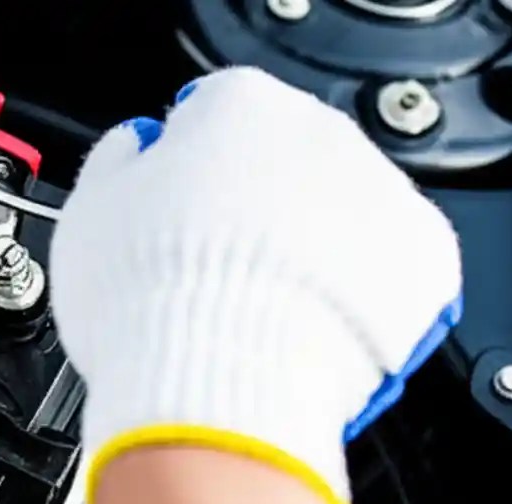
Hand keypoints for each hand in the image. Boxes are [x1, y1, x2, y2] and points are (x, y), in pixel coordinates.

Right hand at [51, 67, 462, 503]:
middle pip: (286, 159)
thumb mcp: (90, 215)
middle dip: (257, 205)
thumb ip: (118, 164)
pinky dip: (364, 290)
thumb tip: (132, 151)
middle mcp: (319, 136)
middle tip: (216, 269)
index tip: (175, 207)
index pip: (215, 112)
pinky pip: (393, 263)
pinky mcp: (421, 260)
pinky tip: (312, 320)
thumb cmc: (150, 307)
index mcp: (237, 108)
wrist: (214, 388)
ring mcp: (377, 197)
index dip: (187, 167)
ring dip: (313, 246)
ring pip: (343, 209)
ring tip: (262, 308)